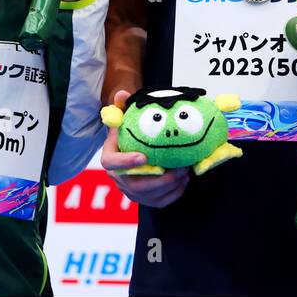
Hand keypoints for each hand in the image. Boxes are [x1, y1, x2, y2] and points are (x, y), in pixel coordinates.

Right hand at [100, 90, 189, 206]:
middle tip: (180, 168)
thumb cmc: (131, 132)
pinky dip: (174, 194)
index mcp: (110, 158)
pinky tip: (185, 181)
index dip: (126, 162)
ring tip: (186, 172)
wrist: (137, 148)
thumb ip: (124, 106)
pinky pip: (160, 202)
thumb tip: (122, 95)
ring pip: (150, 197)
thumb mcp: (126, 118)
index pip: (111, 163)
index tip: (144, 157)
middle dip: (160, 180)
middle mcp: (119, 178)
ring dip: (171, 187)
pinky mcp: (144, 199)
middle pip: (136, 186)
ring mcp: (131, 191)